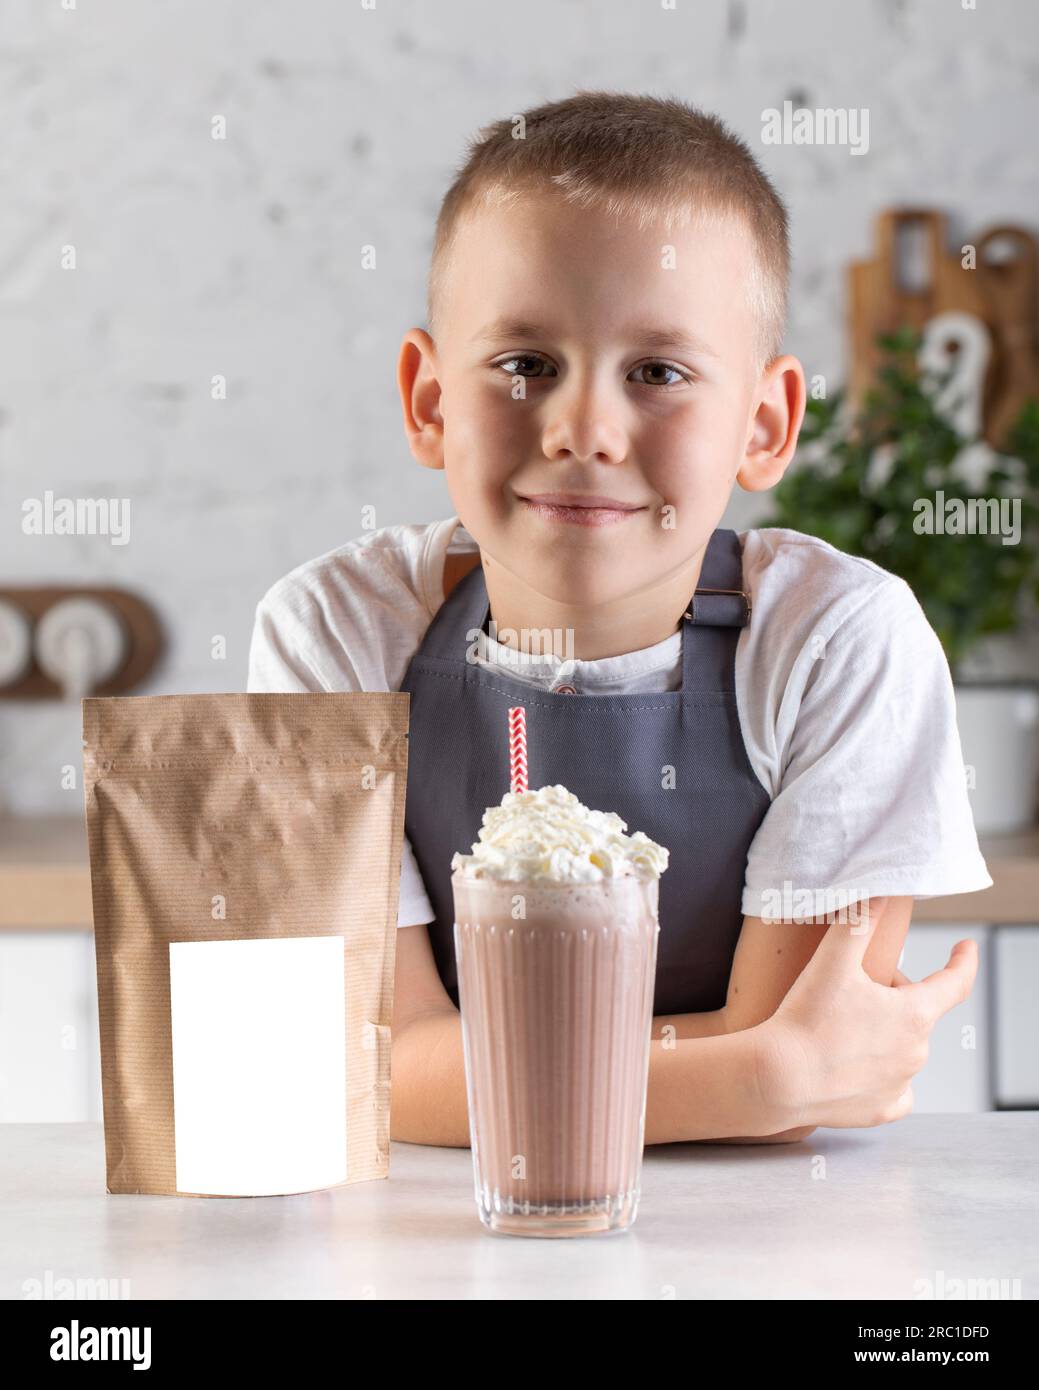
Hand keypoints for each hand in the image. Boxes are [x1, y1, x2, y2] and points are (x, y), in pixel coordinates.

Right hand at [760, 900, 977, 1129]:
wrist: (779, 1077)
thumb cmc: (807, 1018)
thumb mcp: (834, 959)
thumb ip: (860, 920)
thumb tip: (883, 889)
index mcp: (914, 1015)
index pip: (955, 983)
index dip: (963, 961)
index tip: (966, 948)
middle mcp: (917, 1052)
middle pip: (916, 1011)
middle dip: (893, 995)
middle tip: (853, 987)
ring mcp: (901, 1084)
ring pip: (902, 1047)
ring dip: (884, 1032)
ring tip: (842, 1025)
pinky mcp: (881, 1110)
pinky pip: (893, 1087)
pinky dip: (881, 1073)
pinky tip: (855, 1066)